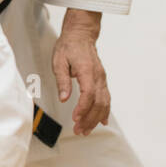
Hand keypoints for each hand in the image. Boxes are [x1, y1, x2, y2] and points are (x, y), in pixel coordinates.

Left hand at [52, 18, 109, 134]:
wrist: (81, 36)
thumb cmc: (69, 47)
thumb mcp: (59, 62)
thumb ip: (62, 81)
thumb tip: (63, 98)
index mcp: (87, 71)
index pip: (88, 94)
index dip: (82, 108)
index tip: (75, 118)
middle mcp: (98, 76)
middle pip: (98, 102)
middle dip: (89, 119)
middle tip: (79, 130)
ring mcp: (102, 79)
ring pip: (104, 103)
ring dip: (96, 119)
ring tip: (86, 130)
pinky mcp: (102, 81)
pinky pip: (106, 99)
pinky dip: (105, 112)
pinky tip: (102, 122)